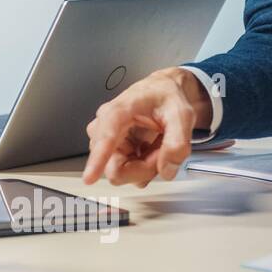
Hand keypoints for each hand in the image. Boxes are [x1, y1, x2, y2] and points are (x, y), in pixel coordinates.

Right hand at [82, 68, 211, 187]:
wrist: (163, 93)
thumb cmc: (166, 97)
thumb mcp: (181, 115)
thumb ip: (177, 143)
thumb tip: (166, 169)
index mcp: (118, 112)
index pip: (105, 138)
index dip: (96, 161)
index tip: (89, 178)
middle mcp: (105, 126)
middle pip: (115, 167)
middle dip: (143, 168)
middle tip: (162, 153)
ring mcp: (107, 140)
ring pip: (121, 172)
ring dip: (144, 167)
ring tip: (158, 147)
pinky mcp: (111, 150)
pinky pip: (125, 171)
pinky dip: (142, 167)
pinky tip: (150, 151)